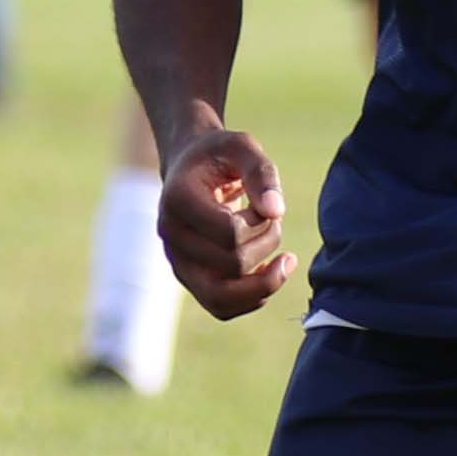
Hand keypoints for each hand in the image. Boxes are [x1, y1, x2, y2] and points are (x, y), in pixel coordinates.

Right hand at [159, 125, 297, 320]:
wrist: (192, 169)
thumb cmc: (220, 156)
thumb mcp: (243, 147)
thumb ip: (262, 173)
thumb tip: (276, 212)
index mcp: (178, 200)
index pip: (229, 233)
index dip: (260, 222)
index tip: (263, 203)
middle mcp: (172, 237)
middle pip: (232, 265)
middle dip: (267, 243)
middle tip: (272, 219)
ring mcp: (179, 262)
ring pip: (222, 300)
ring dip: (265, 281)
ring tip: (284, 257)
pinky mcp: (192, 279)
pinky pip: (222, 308)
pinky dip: (254, 297)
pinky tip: (270, 269)